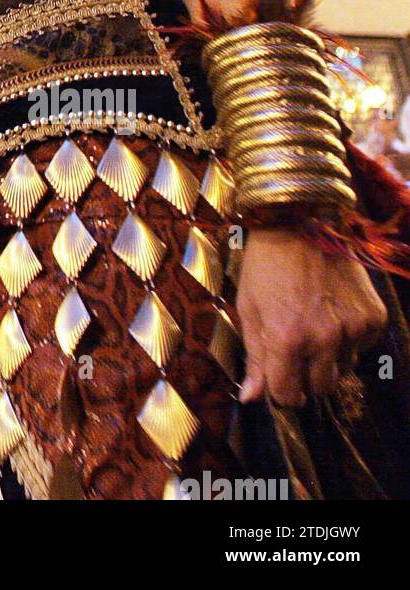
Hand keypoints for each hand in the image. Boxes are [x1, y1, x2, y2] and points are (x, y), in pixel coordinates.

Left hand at [236, 226, 386, 406]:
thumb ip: (254, 358)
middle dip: (304, 377)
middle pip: (319, 389)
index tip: (276, 379)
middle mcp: (325, 339)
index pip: (288, 395)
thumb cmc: (265, 264)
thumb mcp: (248, 308)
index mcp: (287, 339)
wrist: (300, 222)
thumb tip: (250, 398)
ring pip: (343, 369)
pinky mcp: (373, 317)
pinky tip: (332, 311)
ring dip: (328, 358)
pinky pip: (362, 347)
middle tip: (294, 350)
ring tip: (312, 323)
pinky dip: (349, 338)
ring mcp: (353, 328)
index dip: (279, 391)